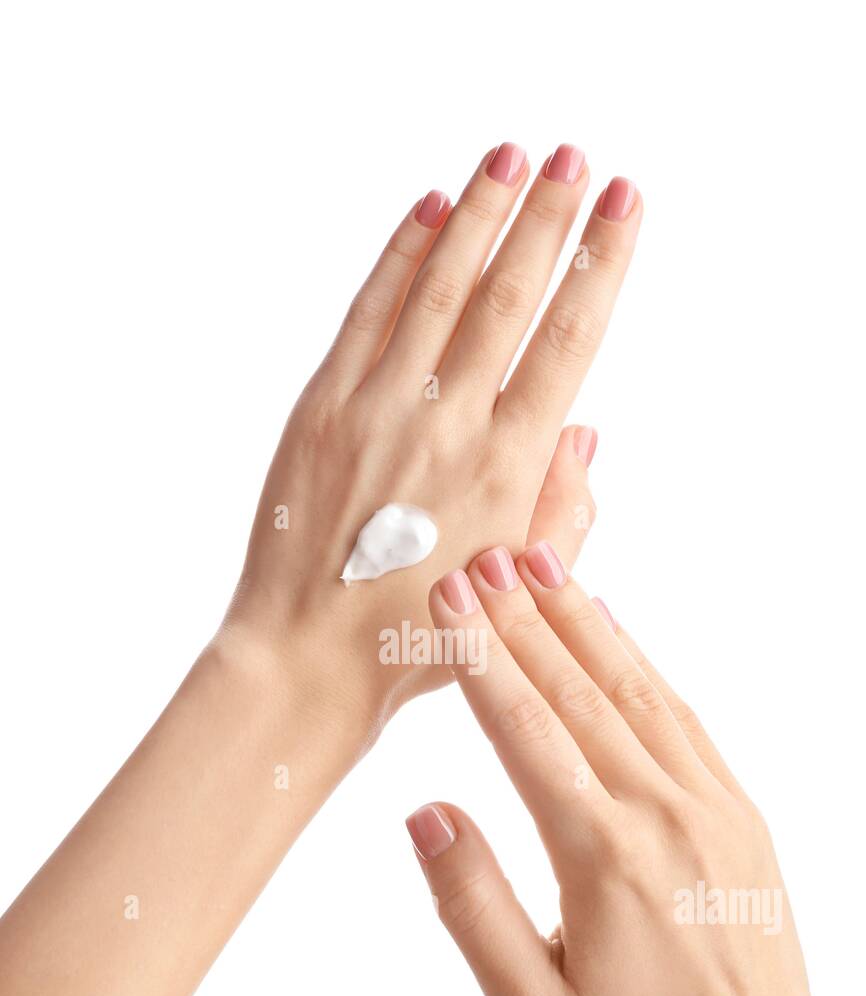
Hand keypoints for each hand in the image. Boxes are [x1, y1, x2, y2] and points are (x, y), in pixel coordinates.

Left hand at [226, 146, 640, 721]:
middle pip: (510, 296)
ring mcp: (379, 407)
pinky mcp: (323, 406)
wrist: (310, 657)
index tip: (625, 205)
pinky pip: (367, 311)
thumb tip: (583, 431)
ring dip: (480, 214)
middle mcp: (449, 424)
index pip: (569, 340)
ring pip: (440, 287)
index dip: (601, 264)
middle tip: (579, 158)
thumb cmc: (422, 634)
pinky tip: (429, 209)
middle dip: (550, 218)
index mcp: (509, 468)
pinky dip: (401, 255)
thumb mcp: (519, 587)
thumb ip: (565, 508)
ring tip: (512, 156)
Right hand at [406, 541, 865, 995]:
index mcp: (602, 857)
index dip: (481, 661)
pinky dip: (637, 658)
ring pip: (632, 687)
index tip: (446, 602)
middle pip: (575, 693)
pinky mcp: (734, 802)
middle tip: (476, 558)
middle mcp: (660, 812)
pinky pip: (680, 712)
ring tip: (533, 560)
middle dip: (519, 618)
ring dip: (578, 619)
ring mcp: (707, 801)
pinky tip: (606, 620)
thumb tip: (425, 810)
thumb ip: (471, 904)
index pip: (526, 735)